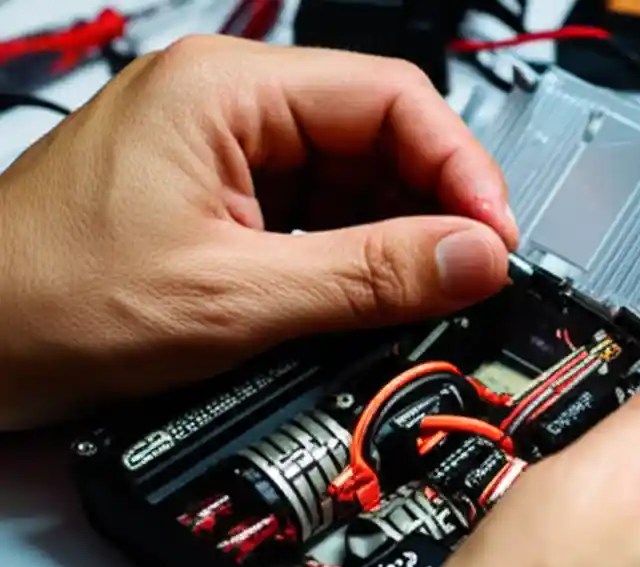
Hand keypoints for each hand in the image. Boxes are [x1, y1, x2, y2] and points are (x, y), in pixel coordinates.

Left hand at [0, 37, 517, 429]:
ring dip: (392, 240)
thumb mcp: (234, 298)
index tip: (493, 238)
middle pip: (378, 137)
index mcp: (225, 89)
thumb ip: (370, 277)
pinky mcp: (216, 199)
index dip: (459, 169)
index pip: (391, 98)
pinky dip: (349, 257)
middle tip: (466, 278)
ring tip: (413, 301)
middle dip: (431, 209)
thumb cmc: (42, 301)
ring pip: (351, 180)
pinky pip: (314, 214)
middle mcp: (226, 105)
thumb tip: (474, 259)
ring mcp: (220, 152)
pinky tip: (362, 301)